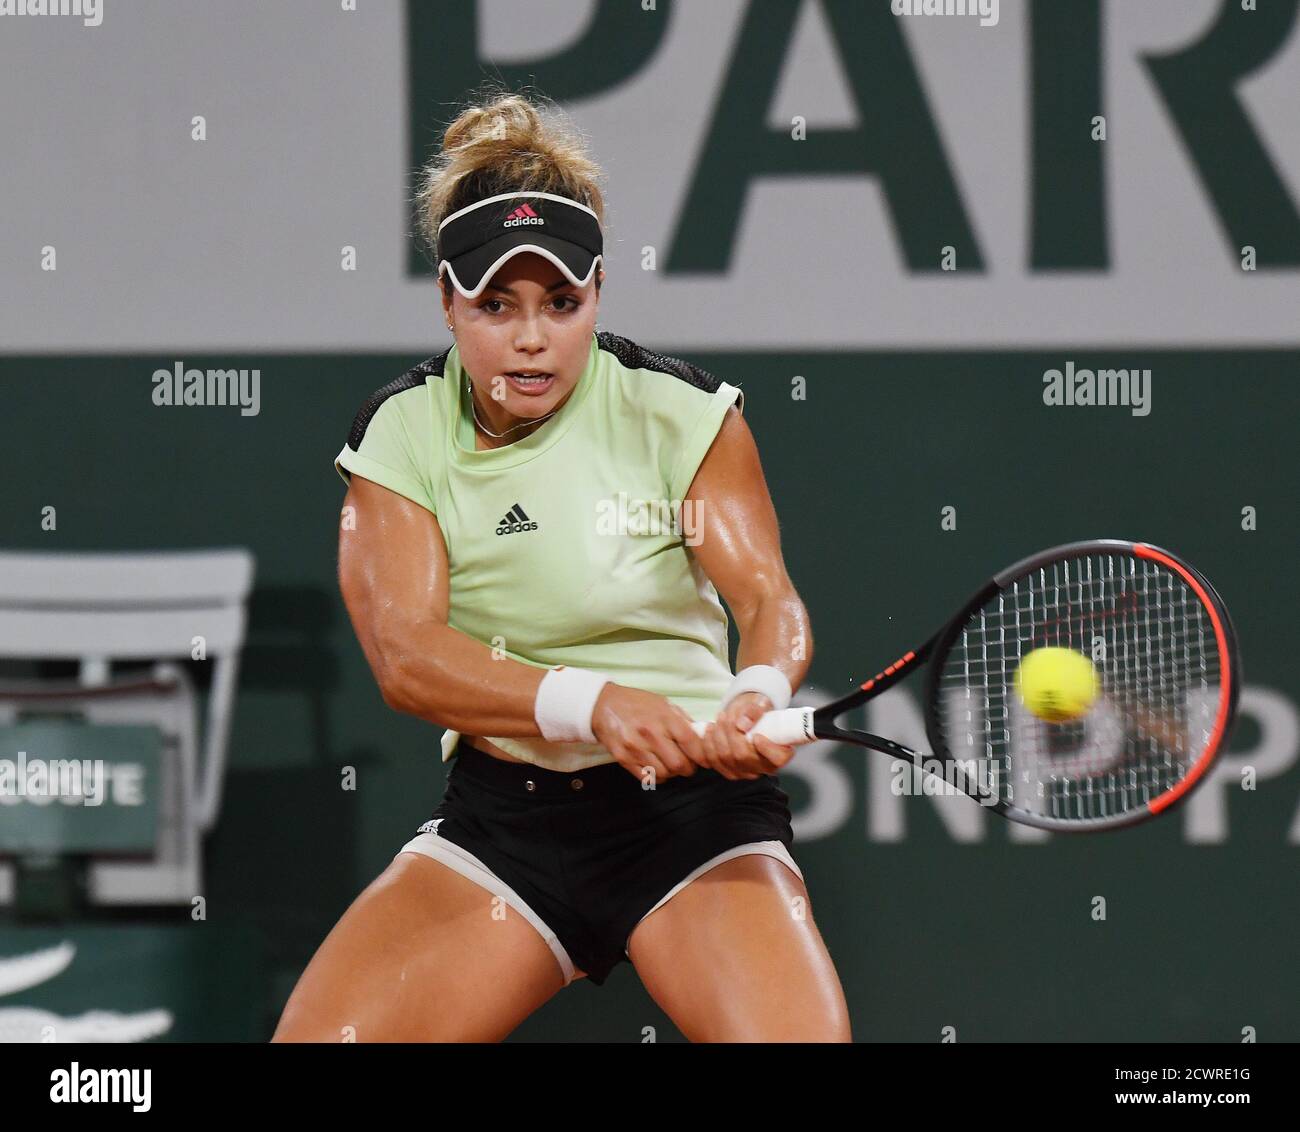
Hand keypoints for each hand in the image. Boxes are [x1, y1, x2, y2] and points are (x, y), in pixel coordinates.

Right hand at [590, 684, 705, 783]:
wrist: (604, 705)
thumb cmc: (638, 704)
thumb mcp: (664, 704)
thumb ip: (683, 722)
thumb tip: (702, 739)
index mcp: (664, 717)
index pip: (691, 743)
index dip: (701, 756)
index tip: (704, 760)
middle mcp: (650, 733)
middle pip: (678, 764)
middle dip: (688, 768)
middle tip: (687, 764)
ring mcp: (635, 747)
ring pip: (664, 774)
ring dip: (671, 773)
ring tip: (670, 764)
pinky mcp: (623, 758)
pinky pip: (647, 778)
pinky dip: (656, 776)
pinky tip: (656, 766)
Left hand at [697, 692, 796, 779]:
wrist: (745, 716)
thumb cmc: (757, 711)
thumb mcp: (761, 703)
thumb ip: (755, 711)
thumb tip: (742, 724)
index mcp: (780, 752)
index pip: (778, 759)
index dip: (767, 749)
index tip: (757, 736)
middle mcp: (763, 767)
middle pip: (743, 756)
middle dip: (730, 733)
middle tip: (726, 715)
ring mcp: (744, 771)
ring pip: (724, 759)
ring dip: (716, 736)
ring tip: (718, 719)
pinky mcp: (727, 770)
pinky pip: (711, 761)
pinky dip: (706, 744)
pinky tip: (708, 730)